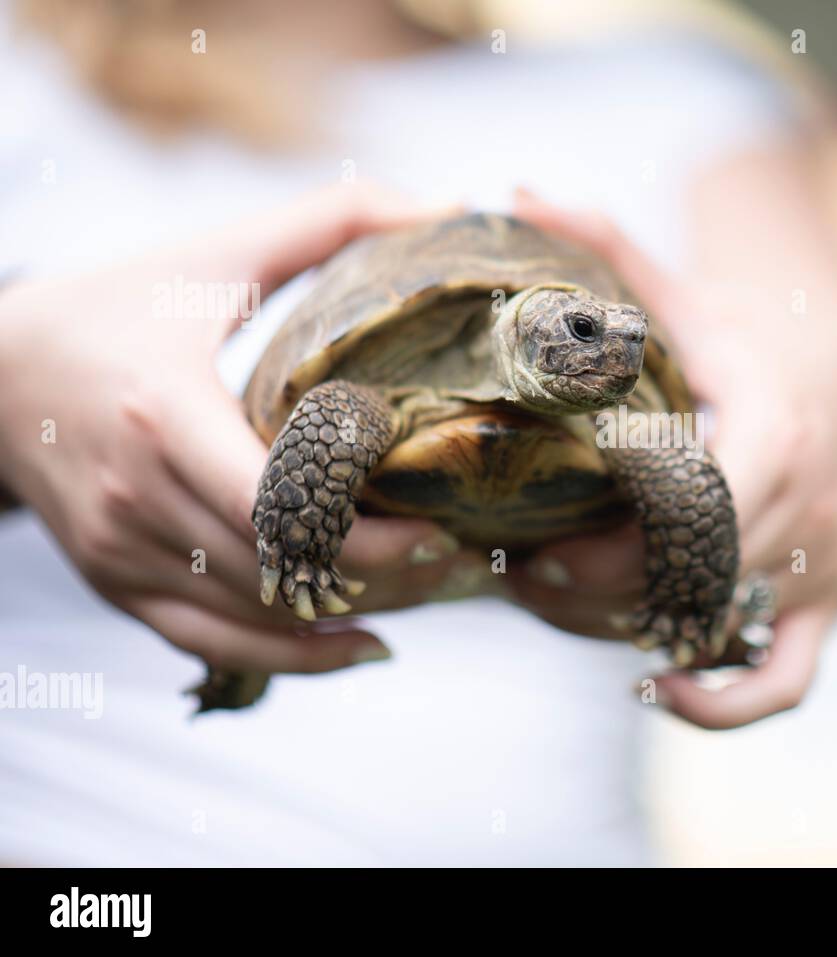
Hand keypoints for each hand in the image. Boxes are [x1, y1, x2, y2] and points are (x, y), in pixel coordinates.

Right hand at [0, 183, 470, 678]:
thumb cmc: (117, 307)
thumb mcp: (213, 253)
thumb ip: (328, 220)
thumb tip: (444, 205)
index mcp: (165, 413)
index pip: (278, 505)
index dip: (370, 534)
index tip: (445, 522)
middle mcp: (139, 496)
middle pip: (284, 572)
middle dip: (389, 579)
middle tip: (466, 561)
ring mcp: (123, 551)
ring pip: (261, 616)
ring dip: (358, 614)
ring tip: (435, 592)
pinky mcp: (118, 584)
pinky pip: (216, 644)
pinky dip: (297, 655)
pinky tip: (365, 643)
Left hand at [510, 190, 836, 728]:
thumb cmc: (775, 351)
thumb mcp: (706, 300)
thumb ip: (614, 253)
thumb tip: (512, 195)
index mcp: (777, 431)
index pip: (689, 507)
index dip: (606, 533)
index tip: (527, 526)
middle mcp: (805, 510)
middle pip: (684, 582)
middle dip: (587, 588)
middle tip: (512, 566)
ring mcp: (820, 571)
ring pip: (711, 635)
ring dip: (620, 632)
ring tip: (550, 601)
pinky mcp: (825, 613)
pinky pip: (784, 688)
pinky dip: (719, 709)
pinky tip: (653, 689)